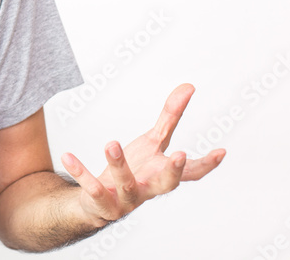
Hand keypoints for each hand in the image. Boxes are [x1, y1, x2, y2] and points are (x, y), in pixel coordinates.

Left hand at [60, 83, 225, 225]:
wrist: (99, 202)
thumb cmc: (134, 169)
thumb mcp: (152, 141)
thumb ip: (170, 117)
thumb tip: (189, 86)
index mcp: (163, 173)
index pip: (191, 173)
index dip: (207, 164)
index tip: (221, 151)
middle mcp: (149, 188)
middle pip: (166, 185)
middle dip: (173, 172)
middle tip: (177, 154)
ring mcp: (127, 199)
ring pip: (127, 184)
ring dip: (120, 164)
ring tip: (111, 143)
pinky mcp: (102, 204)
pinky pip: (92, 189)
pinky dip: (81, 173)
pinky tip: (69, 155)